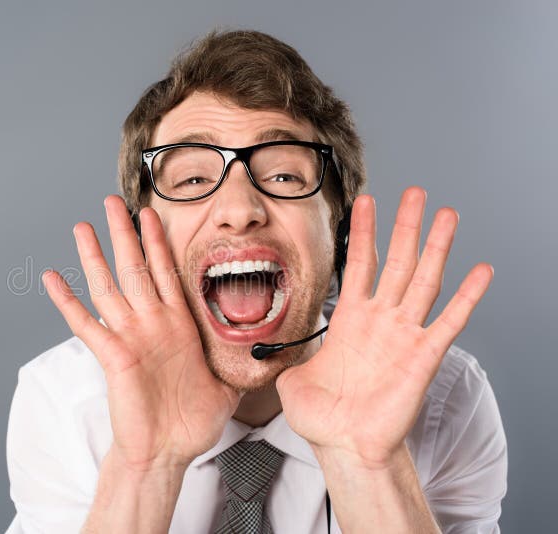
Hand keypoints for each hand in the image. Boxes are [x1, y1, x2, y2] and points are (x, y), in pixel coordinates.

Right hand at [43, 195, 240, 471]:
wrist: (169, 451)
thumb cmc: (192, 421)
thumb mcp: (228, 384)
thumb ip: (238, 362)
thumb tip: (265, 352)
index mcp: (178, 324)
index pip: (166, 271)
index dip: (159, 241)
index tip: (151, 213)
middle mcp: (151, 323)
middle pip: (135, 267)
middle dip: (125, 232)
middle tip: (113, 200)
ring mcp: (130, 336)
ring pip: (110, 286)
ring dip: (96, 255)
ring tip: (83, 226)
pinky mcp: (113, 355)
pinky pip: (86, 323)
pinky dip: (67, 301)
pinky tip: (52, 278)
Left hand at [276, 187, 492, 468]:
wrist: (345, 447)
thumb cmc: (321, 416)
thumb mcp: (290, 378)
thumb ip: (280, 353)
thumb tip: (261, 342)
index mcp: (349, 319)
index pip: (359, 264)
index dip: (363, 232)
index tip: (366, 200)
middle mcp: (380, 320)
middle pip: (398, 262)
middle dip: (406, 226)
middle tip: (415, 191)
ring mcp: (403, 336)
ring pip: (424, 281)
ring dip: (437, 247)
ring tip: (447, 214)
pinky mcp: (423, 357)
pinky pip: (449, 322)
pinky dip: (467, 297)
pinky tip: (481, 270)